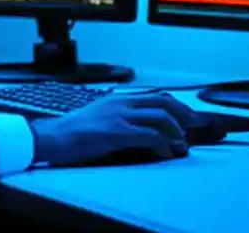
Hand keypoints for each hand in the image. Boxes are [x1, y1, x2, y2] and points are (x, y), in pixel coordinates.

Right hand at [30, 93, 195, 165]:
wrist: (53, 137)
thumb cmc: (72, 132)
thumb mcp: (98, 117)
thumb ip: (119, 118)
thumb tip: (139, 129)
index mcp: (117, 99)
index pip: (154, 96)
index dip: (175, 104)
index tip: (188, 114)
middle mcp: (121, 103)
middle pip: (163, 102)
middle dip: (183, 113)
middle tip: (195, 125)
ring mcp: (120, 117)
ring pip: (160, 117)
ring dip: (175, 131)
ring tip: (181, 142)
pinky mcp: (117, 132)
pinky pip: (149, 136)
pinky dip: (162, 145)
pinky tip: (166, 153)